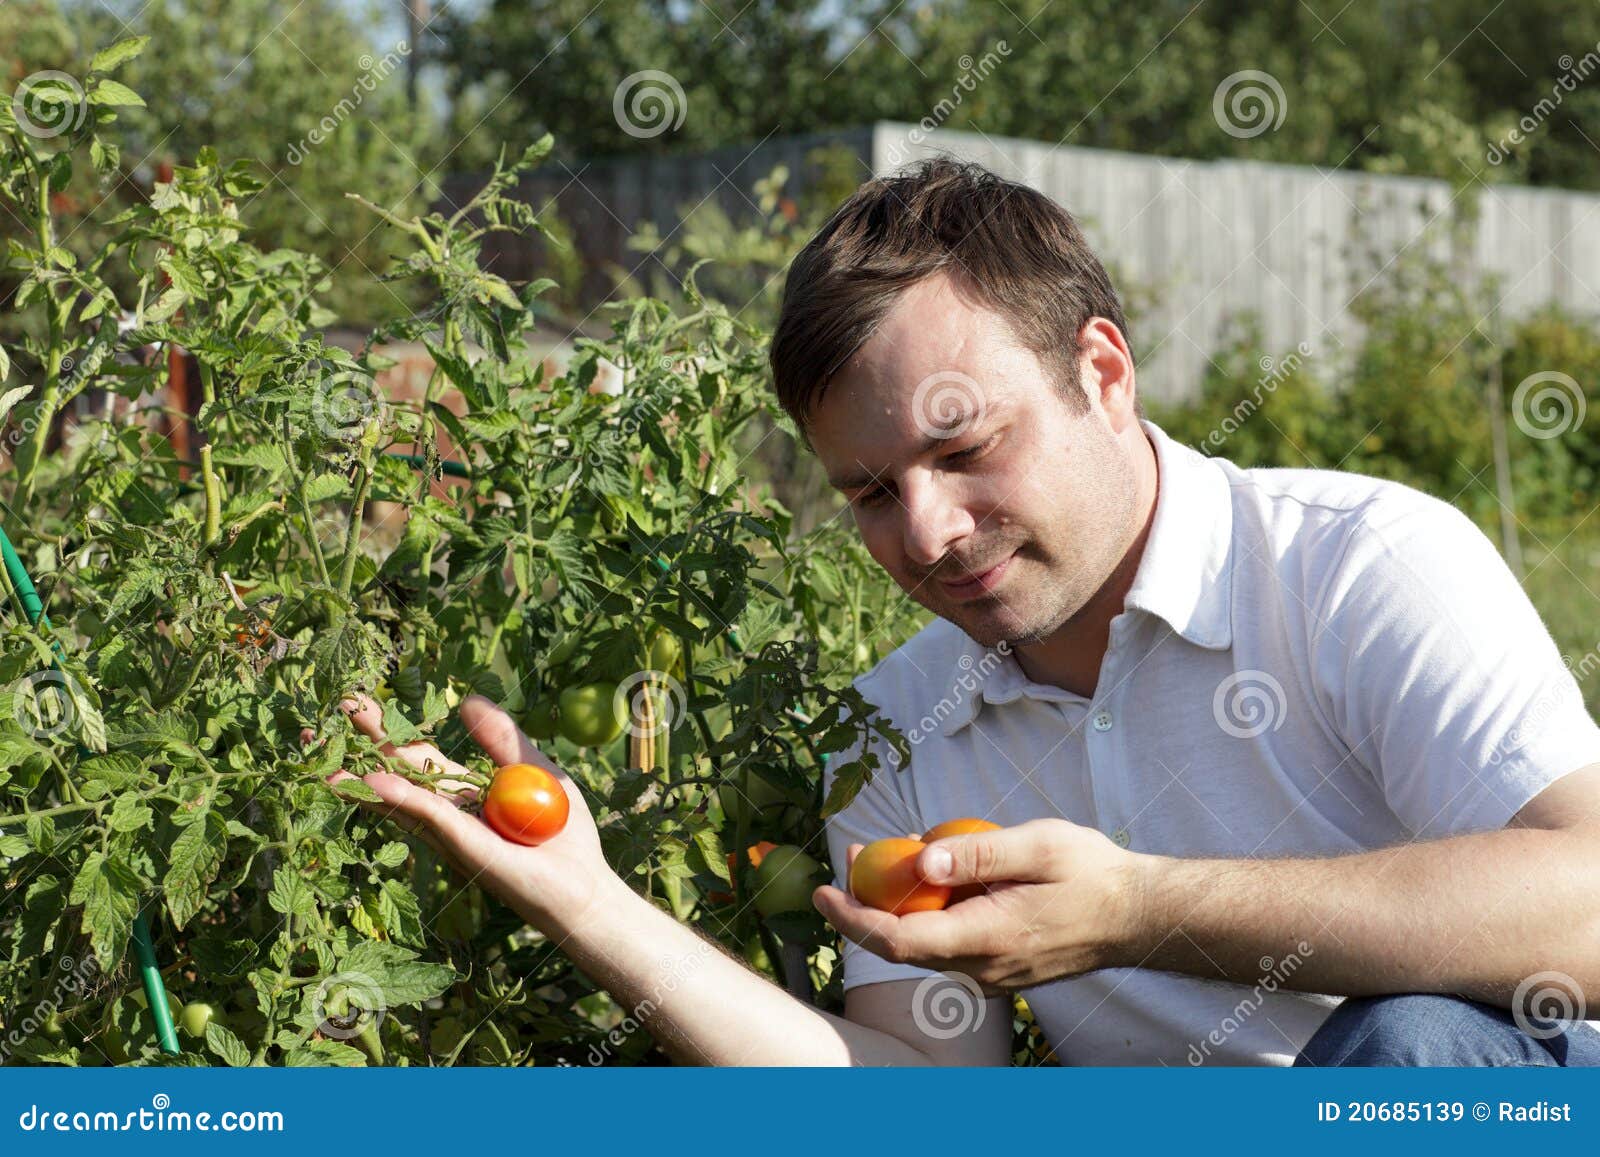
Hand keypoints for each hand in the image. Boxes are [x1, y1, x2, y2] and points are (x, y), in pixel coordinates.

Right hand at [302, 693, 613, 935]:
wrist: (584, 884)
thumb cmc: (564, 831)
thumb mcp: (538, 768)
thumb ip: (504, 738)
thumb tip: (467, 702)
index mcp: (465, 792)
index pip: (418, 755)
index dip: (388, 730)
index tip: (355, 700)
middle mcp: (450, 812)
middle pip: (399, 772)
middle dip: (366, 743)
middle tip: (333, 708)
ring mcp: (453, 832)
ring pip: (401, 800)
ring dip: (363, 780)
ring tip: (325, 763)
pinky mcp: (466, 848)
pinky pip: (430, 817)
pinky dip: (401, 799)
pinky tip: (372, 782)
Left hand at [811, 818, 1150, 990]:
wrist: (1137, 915)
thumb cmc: (1091, 873)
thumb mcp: (1038, 845)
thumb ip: (977, 853)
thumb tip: (918, 861)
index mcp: (988, 937)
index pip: (900, 940)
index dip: (853, 919)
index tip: (822, 893)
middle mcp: (983, 967)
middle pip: (903, 945)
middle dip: (867, 904)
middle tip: (856, 854)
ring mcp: (991, 974)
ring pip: (925, 945)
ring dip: (898, 907)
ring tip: (891, 854)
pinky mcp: (998, 969)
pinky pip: (948, 944)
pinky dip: (928, 914)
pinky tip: (935, 877)